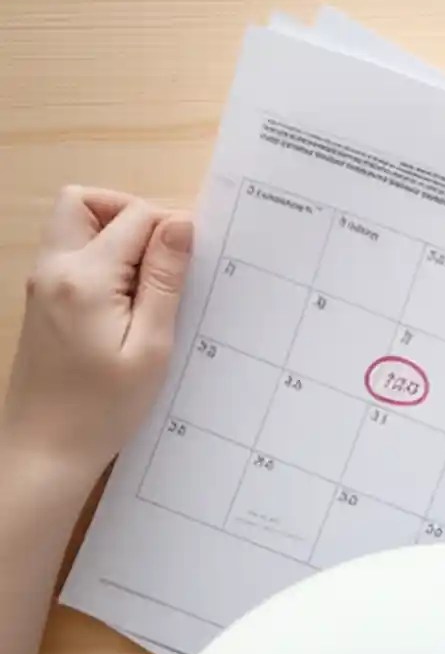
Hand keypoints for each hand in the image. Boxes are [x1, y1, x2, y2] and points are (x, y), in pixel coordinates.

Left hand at [1, 186, 193, 477]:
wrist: (43, 451)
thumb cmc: (104, 409)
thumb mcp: (150, 347)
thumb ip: (163, 281)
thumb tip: (180, 224)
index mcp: (85, 278)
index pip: (135, 217)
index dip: (172, 229)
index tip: (193, 265)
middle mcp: (54, 270)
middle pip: (85, 202)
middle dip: (131, 214)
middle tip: (163, 257)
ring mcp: (42, 285)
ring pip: (75, 224)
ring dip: (115, 235)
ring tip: (148, 282)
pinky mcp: (41, 302)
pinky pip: (71, 254)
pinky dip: (102, 258)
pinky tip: (129, 303)